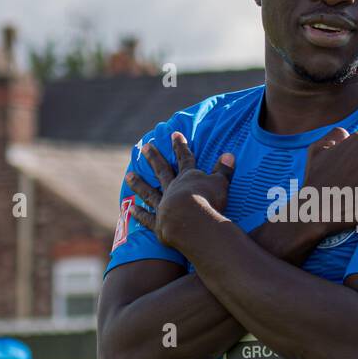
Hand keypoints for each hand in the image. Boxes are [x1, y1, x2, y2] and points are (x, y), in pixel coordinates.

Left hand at [126, 132, 233, 252]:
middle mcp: (172, 189)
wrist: (192, 222)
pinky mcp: (159, 224)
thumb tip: (229, 154)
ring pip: (149, 192)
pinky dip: (139, 214)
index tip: (174, 134)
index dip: (180, 146)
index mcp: (188, 178)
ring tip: (128, 176)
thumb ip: (223, 170)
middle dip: (154, 158)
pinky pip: (147, 218)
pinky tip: (130, 209)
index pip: (185, 158)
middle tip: (145, 147)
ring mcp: (163, 205)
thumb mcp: (220, 183)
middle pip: (162, 171)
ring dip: (139, 183)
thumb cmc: (209, 201)